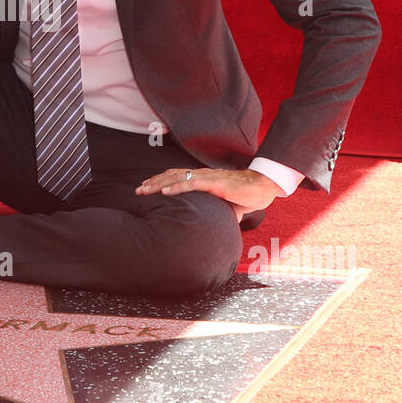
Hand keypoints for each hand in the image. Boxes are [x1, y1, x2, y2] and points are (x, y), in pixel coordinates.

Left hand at [136, 167, 280, 223]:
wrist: (263, 187)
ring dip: (158, 184)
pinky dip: (176, 187)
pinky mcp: (215, 183)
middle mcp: (202, 175)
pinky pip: (192, 183)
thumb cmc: (247, 195)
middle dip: (153, 182)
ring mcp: (208, 178)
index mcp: (204, 178)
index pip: (177, 176)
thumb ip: (219, 213)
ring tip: (144, 190)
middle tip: (137, 190)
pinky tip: (164, 192)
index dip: (161, 181)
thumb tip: (221, 227)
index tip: (146, 187)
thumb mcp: (227, 207)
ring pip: (177, 178)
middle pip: (172, 175)